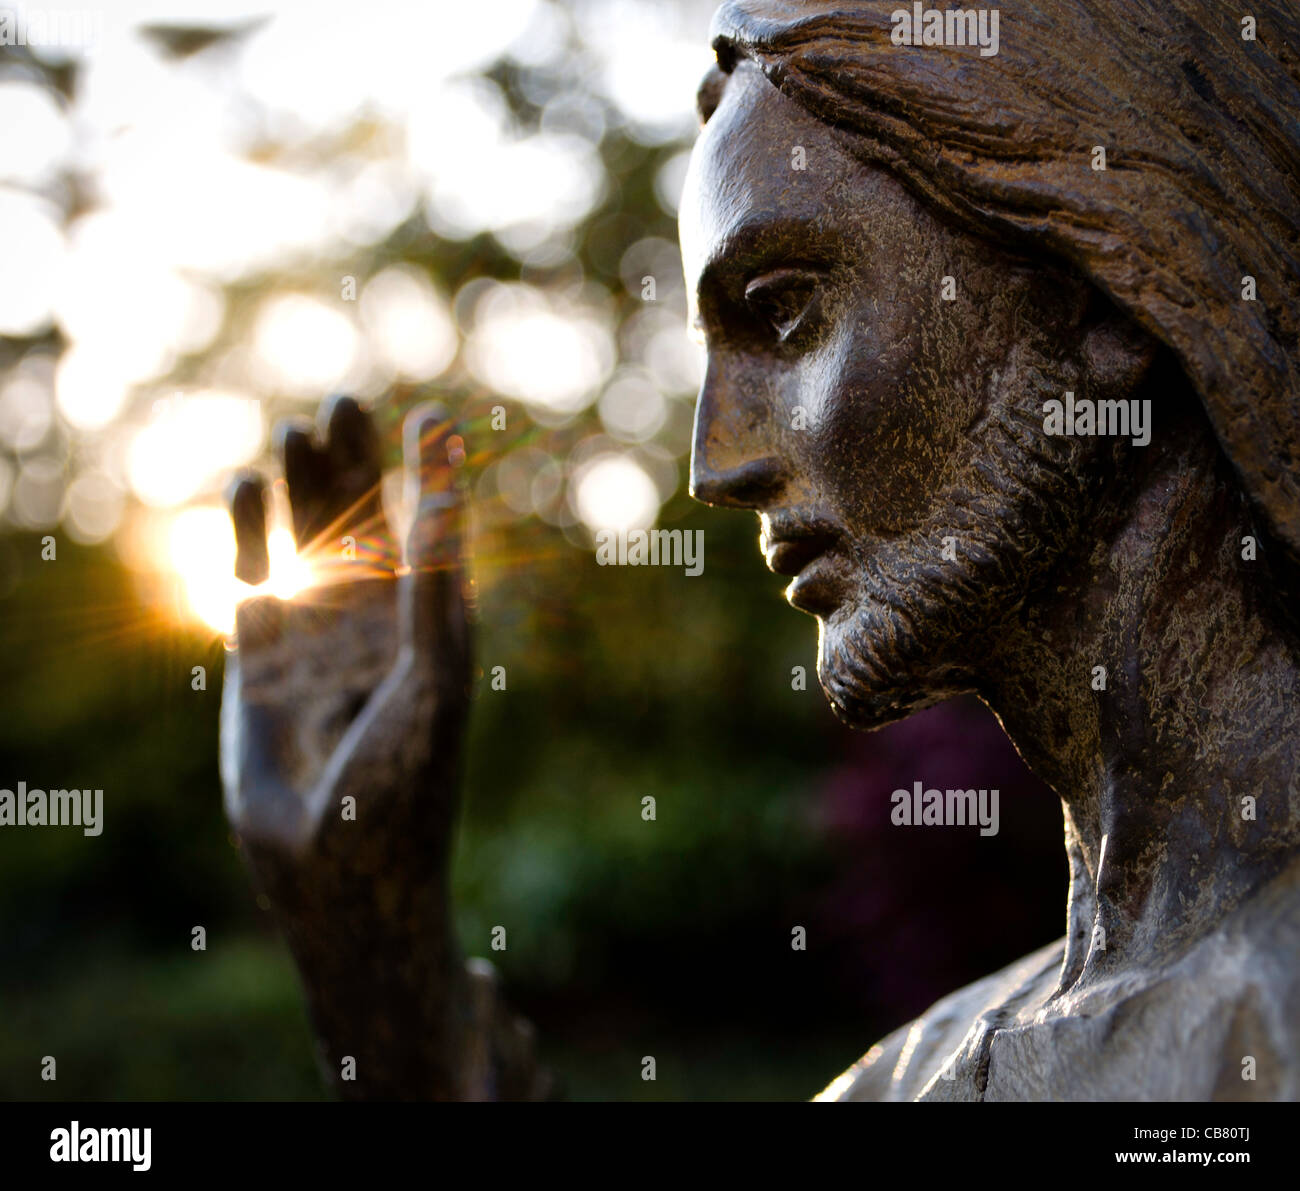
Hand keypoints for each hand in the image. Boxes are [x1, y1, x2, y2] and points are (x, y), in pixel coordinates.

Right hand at [220, 395, 470, 872]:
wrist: (341, 866)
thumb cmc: (407, 778)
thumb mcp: (435, 676)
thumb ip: (434, 588)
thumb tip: (446, 495)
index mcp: (428, 627)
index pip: (427, 534)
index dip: (428, 477)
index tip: (433, 417)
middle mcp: (374, 626)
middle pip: (363, 526)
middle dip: (355, 467)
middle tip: (345, 401)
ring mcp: (315, 640)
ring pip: (307, 543)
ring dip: (302, 489)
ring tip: (297, 429)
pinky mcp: (259, 662)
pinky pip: (253, 580)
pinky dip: (249, 533)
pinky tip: (246, 486)